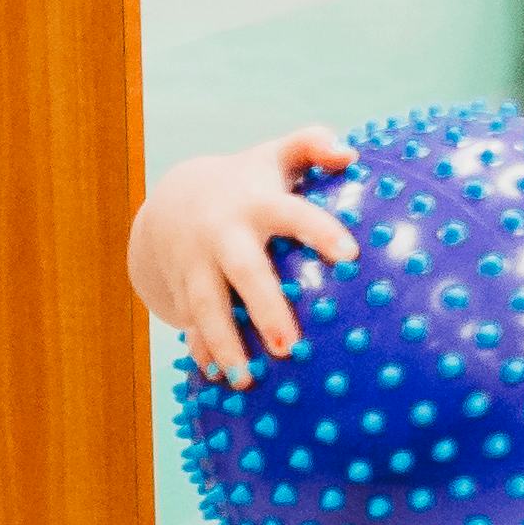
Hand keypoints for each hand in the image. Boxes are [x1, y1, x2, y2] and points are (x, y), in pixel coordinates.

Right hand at [127, 126, 360, 384]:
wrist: (171, 203)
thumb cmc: (248, 181)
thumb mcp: (276, 155)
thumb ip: (312, 144)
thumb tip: (349, 153)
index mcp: (256, 204)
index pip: (292, 214)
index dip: (320, 231)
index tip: (351, 255)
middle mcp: (223, 236)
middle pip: (244, 273)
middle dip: (265, 309)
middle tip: (292, 346)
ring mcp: (197, 266)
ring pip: (207, 308)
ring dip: (225, 344)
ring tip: (246, 381)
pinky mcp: (181, 291)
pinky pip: (191, 324)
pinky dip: (202, 351)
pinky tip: (218, 381)